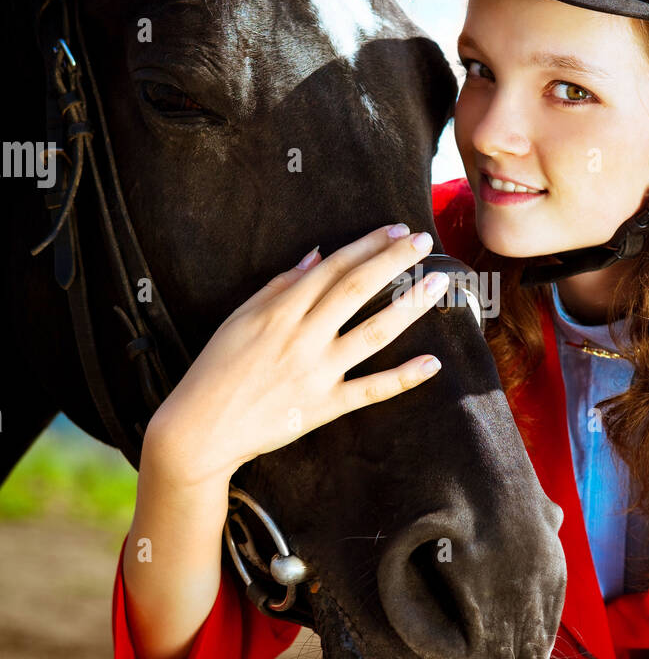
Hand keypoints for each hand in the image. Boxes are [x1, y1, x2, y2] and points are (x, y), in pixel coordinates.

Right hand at [146, 223, 449, 486]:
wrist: (200, 428)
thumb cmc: (216, 367)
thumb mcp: (240, 317)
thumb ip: (281, 285)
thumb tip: (318, 254)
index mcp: (281, 310)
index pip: (334, 268)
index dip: (368, 245)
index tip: (397, 230)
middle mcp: (302, 336)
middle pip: (357, 289)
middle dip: (394, 261)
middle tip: (426, 241)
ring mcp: (316, 372)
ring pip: (373, 333)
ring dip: (408, 306)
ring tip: (438, 283)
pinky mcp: (324, 406)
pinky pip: (371, 390)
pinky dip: (403, 377)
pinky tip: (433, 362)